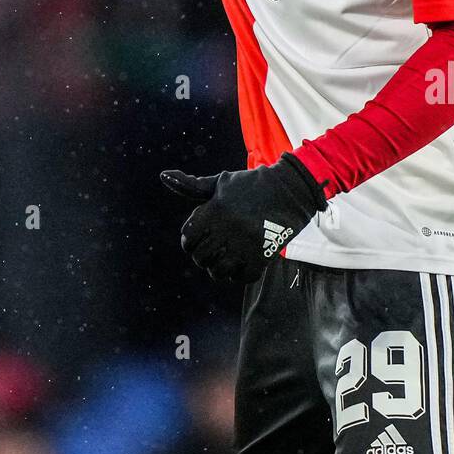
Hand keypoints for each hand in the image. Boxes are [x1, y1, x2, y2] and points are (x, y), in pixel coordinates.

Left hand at [161, 155, 326, 283]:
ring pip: (218, 272)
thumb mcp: (221, 182)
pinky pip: (242, 278)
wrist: (290, 190)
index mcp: (215, 209)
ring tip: (224, 261)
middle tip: (212, 251)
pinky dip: (238, 275)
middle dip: (202, 256)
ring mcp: (246, 244)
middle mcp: (228, 228)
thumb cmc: (250, 185)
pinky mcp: (263, 256)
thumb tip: (163, 175)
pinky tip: (241, 264)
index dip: (189, 241)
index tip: (197, 240)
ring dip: (218, 269)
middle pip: (201, 257)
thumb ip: (191, 185)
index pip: (188, 237)